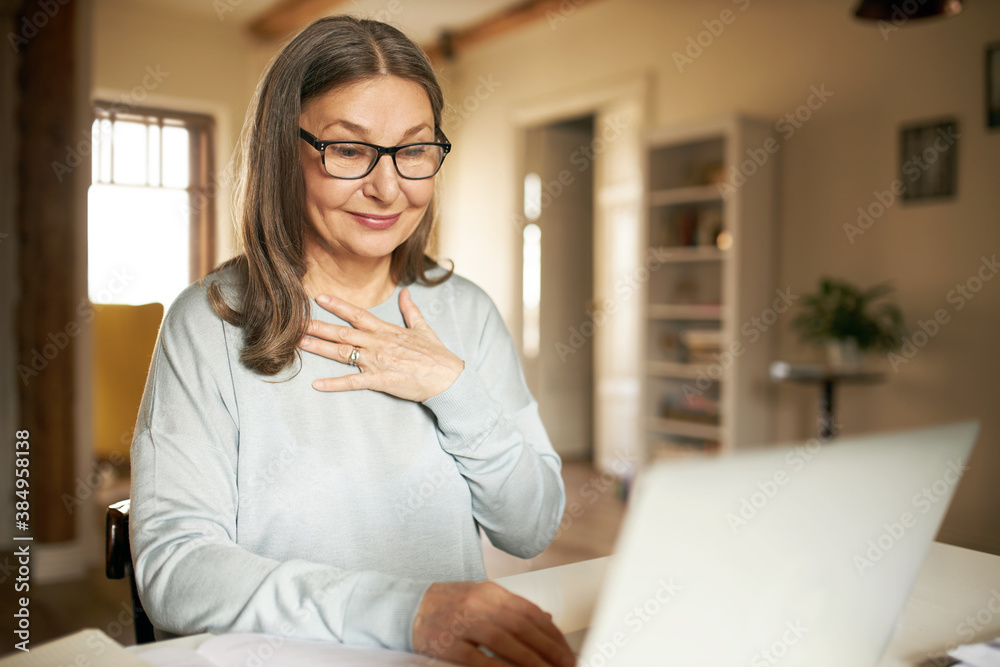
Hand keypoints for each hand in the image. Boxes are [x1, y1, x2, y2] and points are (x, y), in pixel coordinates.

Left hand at [299, 288, 464, 401]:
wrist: (448, 378)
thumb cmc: (437, 355)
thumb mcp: (423, 328)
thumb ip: (410, 310)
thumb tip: (405, 292)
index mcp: (387, 331)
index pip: (358, 314)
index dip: (338, 306)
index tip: (319, 298)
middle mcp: (378, 344)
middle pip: (343, 332)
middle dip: (318, 327)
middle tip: (295, 322)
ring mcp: (378, 362)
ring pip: (343, 353)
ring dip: (320, 348)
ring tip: (299, 344)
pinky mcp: (381, 380)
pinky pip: (353, 382)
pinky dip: (334, 383)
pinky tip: (317, 384)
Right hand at [413, 581, 575, 666]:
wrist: (406, 608)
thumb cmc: (448, 605)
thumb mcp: (481, 598)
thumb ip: (512, 608)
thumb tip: (546, 618)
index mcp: (490, 591)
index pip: (530, 612)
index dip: (553, 634)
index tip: (567, 652)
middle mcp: (478, 602)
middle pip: (522, 627)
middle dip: (549, 650)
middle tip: (567, 666)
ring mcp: (462, 621)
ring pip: (504, 641)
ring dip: (530, 661)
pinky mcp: (447, 642)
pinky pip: (477, 658)